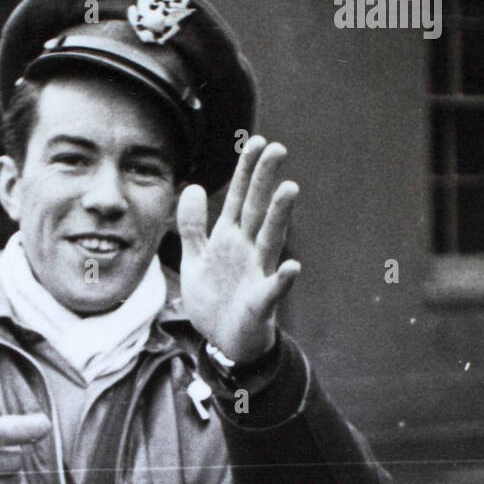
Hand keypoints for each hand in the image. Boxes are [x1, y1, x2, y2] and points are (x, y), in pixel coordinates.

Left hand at [176, 136, 301, 364]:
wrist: (223, 341)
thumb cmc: (214, 299)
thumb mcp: (195, 258)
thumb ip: (193, 225)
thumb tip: (192, 186)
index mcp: (229, 238)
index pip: (239, 197)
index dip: (246, 171)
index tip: (257, 141)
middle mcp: (247, 250)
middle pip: (256, 210)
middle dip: (265, 180)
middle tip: (278, 148)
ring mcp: (257, 274)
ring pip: (269, 240)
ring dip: (279, 216)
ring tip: (290, 190)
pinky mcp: (261, 301)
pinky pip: (273, 289)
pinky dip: (282, 279)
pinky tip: (292, 267)